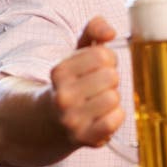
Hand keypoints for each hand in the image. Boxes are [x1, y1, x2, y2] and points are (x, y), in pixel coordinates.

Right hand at [50, 16, 124, 148]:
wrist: (50, 120)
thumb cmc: (72, 81)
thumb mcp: (78, 51)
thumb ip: (94, 29)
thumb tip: (110, 32)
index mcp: (59, 72)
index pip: (103, 55)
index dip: (108, 59)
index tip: (99, 66)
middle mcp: (62, 96)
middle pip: (111, 76)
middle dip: (110, 79)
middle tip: (99, 85)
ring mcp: (72, 119)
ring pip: (114, 98)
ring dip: (112, 98)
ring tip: (99, 100)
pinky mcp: (84, 137)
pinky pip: (115, 120)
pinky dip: (116, 116)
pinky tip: (104, 115)